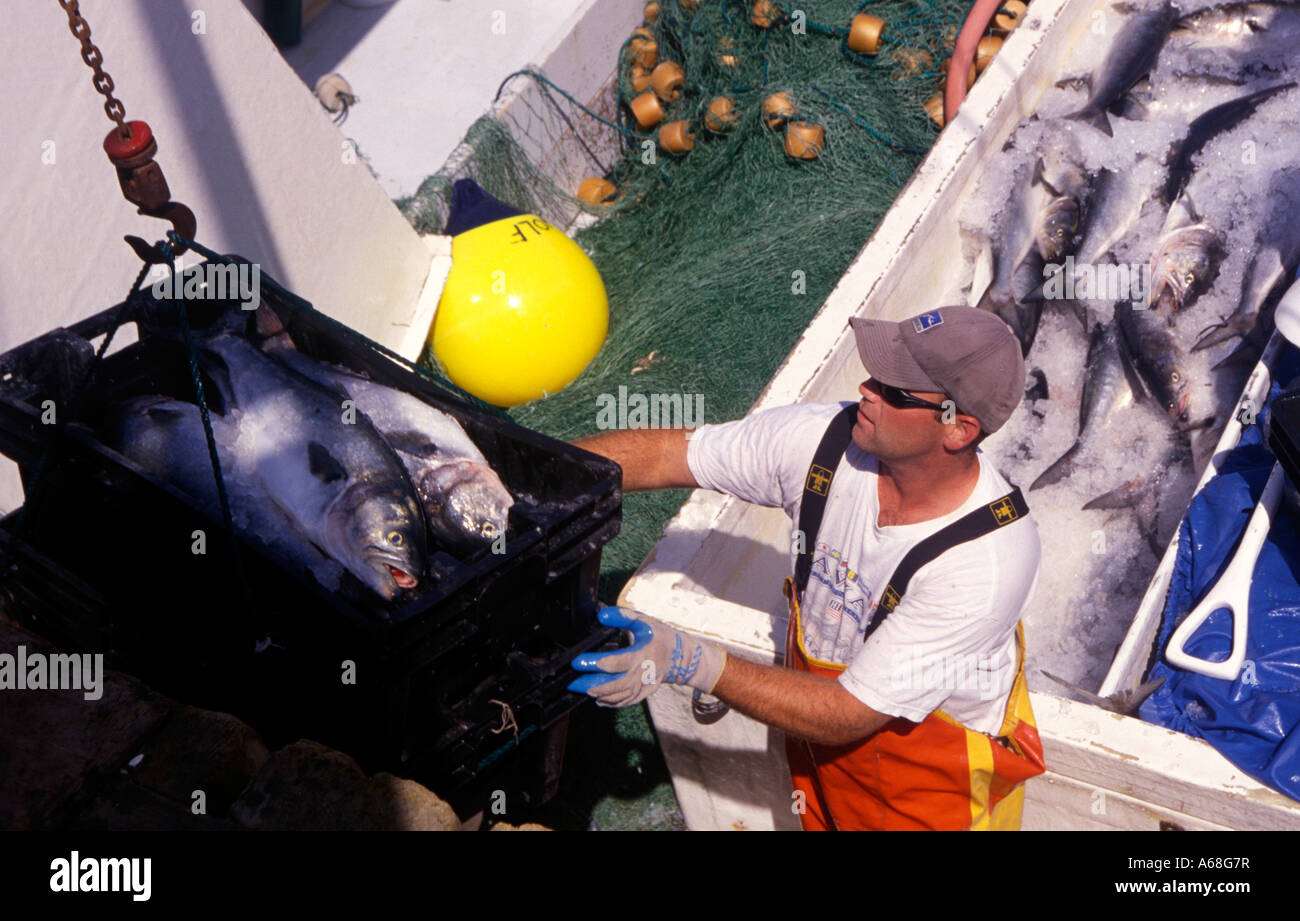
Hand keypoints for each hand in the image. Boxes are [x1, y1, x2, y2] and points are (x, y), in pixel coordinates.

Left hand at [568, 607, 726, 707]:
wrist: (683, 654)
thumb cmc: (660, 635)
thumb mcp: (643, 621)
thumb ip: (622, 617)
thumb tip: (601, 616)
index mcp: (642, 653)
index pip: (615, 662)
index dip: (595, 663)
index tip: (578, 662)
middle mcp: (645, 672)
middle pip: (617, 684)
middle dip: (594, 685)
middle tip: (575, 684)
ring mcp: (647, 684)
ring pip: (623, 695)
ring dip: (602, 695)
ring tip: (585, 691)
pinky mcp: (648, 692)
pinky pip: (630, 700)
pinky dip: (614, 703)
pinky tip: (600, 700)